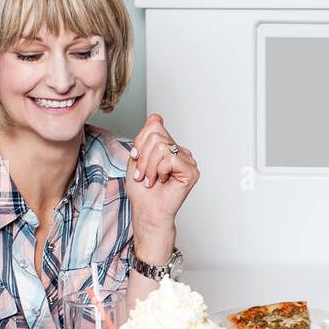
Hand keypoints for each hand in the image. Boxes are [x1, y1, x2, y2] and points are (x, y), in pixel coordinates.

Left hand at [125, 113, 196, 250]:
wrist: (147, 211)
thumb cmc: (142, 191)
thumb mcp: (137, 157)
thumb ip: (146, 136)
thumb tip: (157, 117)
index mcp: (169, 148)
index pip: (155, 126)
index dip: (140, 142)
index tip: (137, 161)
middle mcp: (181, 153)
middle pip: (157, 135)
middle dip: (143, 156)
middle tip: (144, 175)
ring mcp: (188, 162)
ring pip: (162, 146)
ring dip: (149, 166)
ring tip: (151, 180)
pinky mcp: (192, 172)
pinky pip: (170, 159)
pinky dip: (160, 171)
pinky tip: (162, 182)